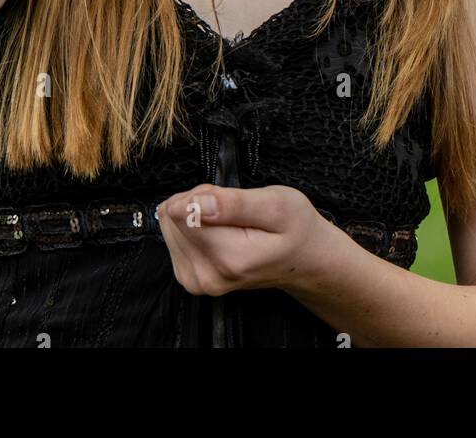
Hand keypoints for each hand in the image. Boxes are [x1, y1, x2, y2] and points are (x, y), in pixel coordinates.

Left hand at [156, 183, 327, 295]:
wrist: (305, 260)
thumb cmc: (296, 228)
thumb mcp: (276, 204)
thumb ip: (234, 204)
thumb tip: (196, 204)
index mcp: (229, 258)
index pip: (182, 211)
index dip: (203, 194)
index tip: (229, 198)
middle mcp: (209, 277)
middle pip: (173, 218)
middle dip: (197, 201)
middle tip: (233, 208)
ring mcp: (199, 283)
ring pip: (170, 228)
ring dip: (193, 214)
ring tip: (229, 218)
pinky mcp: (192, 281)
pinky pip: (173, 241)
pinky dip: (191, 228)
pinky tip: (217, 228)